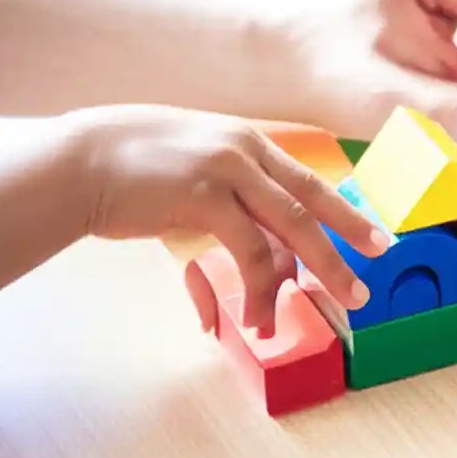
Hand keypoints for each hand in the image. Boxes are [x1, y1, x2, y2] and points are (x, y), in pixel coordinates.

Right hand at [64, 105, 388, 334]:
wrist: (76, 161)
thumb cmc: (126, 169)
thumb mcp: (188, 170)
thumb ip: (223, 204)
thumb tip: (238, 258)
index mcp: (246, 140)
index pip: (306, 177)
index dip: (343, 206)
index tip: (371, 230)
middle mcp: (245, 149)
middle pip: (314, 198)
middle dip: (351, 232)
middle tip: (380, 259)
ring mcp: (227, 170)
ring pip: (293, 227)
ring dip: (318, 270)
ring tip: (336, 303)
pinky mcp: (204, 197)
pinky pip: (248, 250)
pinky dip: (256, 288)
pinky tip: (251, 317)